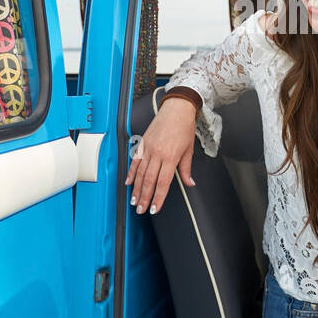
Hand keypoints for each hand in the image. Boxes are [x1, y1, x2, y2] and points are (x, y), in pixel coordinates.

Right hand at [124, 97, 198, 216]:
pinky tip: (128, 182)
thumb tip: (189, 183)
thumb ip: (186, 169)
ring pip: (140, 173)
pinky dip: (131, 173)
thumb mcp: (189, 150)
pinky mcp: (142, 143)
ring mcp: (148, 148)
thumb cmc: (184, 127)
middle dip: (144, 197)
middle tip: (140, 209)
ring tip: (133, 201)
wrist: (177, 109)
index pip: (163, 183)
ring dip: (136, 189)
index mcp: (171, 157)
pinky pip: (135, 161)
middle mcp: (158, 154)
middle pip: (149, 181)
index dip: (158, 198)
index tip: (154, 208)